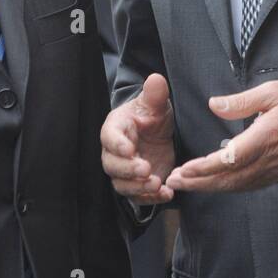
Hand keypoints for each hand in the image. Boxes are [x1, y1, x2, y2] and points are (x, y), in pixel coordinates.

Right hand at [101, 73, 175, 204]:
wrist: (158, 134)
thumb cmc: (151, 116)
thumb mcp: (156, 104)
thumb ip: (155, 94)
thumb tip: (156, 79)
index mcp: (115, 129)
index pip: (110, 138)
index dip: (117, 145)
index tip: (129, 149)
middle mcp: (115, 153)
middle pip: (112, 165)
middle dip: (128, 170)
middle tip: (146, 169)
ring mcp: (125, 171)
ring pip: (122, 184)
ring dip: (138, 188)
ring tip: (157, 184)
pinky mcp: (137, 185)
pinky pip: (138, 197)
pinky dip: (151, 198)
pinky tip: (167, 193)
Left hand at [165, 80, 277, 193]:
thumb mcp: (274, 91)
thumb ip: (242, 102)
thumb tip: (213, 105)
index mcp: (266, 138)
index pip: (228, 159)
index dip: (204, 167)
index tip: (184, 169)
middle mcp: (268, 160)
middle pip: (228, 179)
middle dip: (199, 182)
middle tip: (173, 181)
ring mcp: (274, 171)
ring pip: (237, 186)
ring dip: (210, 187)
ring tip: (187, 184)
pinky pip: (249, 186)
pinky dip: (228, 188)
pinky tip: (216, 184)